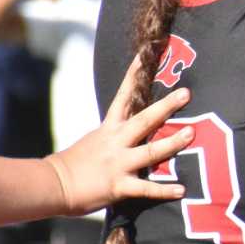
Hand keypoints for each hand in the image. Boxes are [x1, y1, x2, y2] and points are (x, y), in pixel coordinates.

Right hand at [48, 56, 194, 214]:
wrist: (53, 184)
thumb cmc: (74, 164)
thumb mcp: (95, 140)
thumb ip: (116, 134)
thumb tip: (133, 127)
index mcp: (109, 128)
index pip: (124, 95)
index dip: (135, 74)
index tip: (147, 53)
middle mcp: (115, 142)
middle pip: (144, 120)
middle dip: (166, 106)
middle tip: (186, 93)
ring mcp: (118, 163)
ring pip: (150, 152)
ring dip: (172, 143)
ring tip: (191, 133)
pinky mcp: (118, 186)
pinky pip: (145, 188)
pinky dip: (164, 190)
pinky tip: (181, 190)